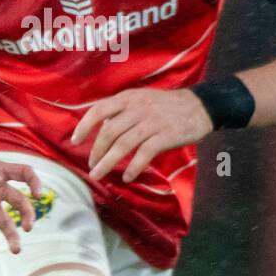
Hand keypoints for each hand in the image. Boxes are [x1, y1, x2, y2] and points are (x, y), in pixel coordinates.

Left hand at [71, 87, 213, 181]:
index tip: (75, 141)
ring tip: (99, 175)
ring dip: (108, 163)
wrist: (200, 106)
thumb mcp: (142, 99)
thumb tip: (103, 128)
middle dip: (96, 152)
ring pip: (123, 145)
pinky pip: (144, 154)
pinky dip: (133, 167)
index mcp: (129, 98)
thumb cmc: (168, 105)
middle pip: (109, 132)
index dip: (84, 126)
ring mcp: (151, 122)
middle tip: (92, 167)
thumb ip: (123, 111)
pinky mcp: (165, 136)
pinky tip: (127, 177)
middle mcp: (137, 109)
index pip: (99, 110)